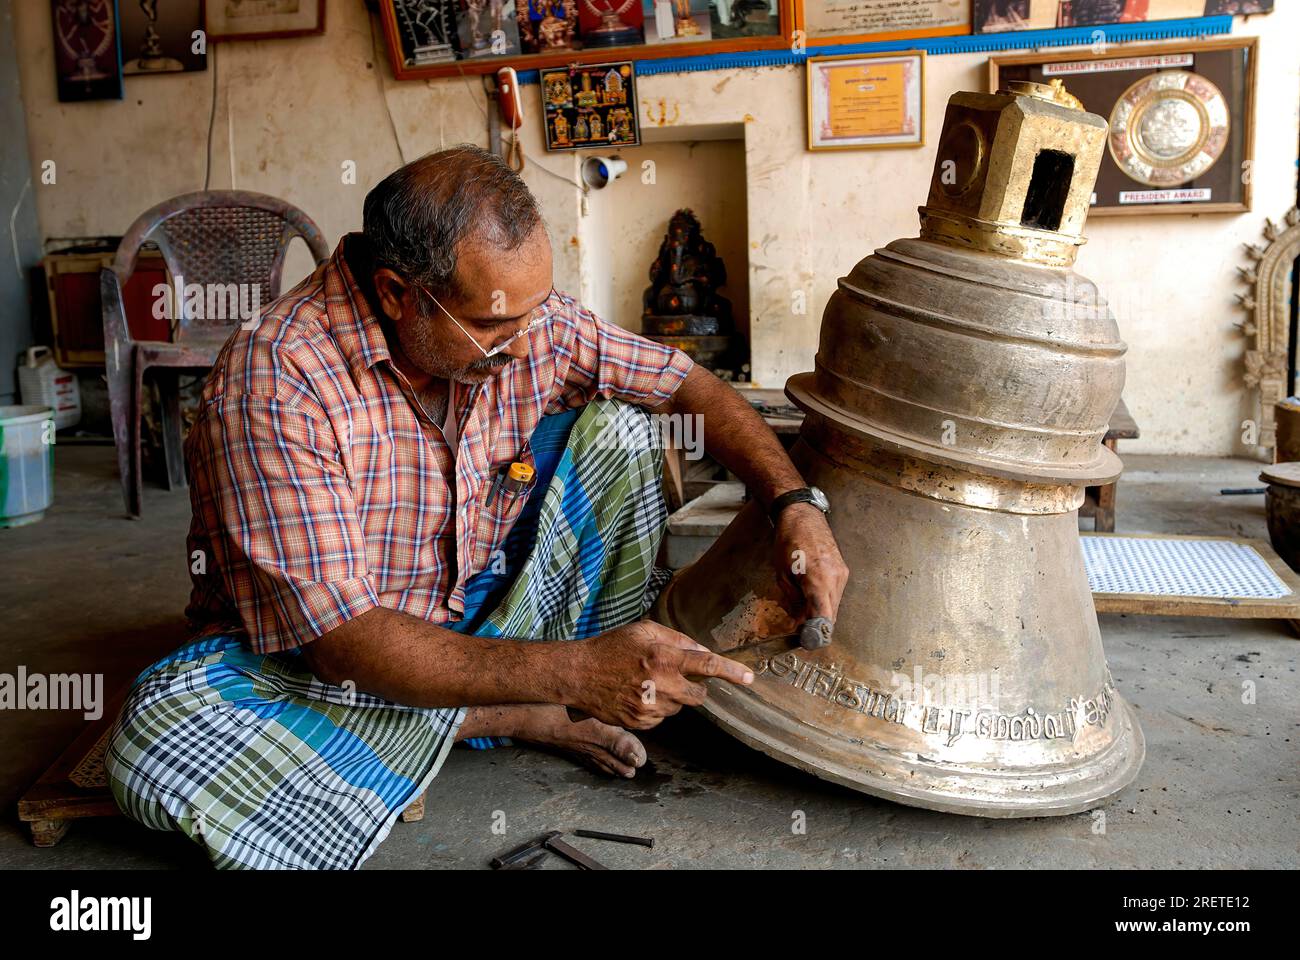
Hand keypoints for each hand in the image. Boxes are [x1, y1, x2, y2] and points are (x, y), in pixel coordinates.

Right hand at [570, 621, 753, 729]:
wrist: (579, 674)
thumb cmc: (611, 647)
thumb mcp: (644, 631)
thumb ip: (676, 639)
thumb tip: (701, 651)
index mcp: (663, 657)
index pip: (706, 665)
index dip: (731, 672)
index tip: (749, 678)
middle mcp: (660, 684)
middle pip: (698, 694)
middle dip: (695, 687)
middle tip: (676, 675)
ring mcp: (650, 707)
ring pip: (680, 707)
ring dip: (673, 696)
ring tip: (646, 682)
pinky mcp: (641, 723)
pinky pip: (662, 718)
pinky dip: (657, 708)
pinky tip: (637, 695)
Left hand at [772, 502, 848, 624]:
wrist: (803, 516)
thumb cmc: (787, 542)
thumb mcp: (782, 574)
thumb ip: (793, 600)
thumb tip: (798, 621)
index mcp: (818, 580)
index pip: (823, 617)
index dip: (816, 633)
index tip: (807, 642)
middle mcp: (835, 579)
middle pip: (831, 616)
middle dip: (816, 627)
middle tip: (800, 632)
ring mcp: (842, 575)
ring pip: (834, 606)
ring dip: (820, 614)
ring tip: (802, 610)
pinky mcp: (843, 571)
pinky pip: (836, 595)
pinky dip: (824, 601)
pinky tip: (810, 596)